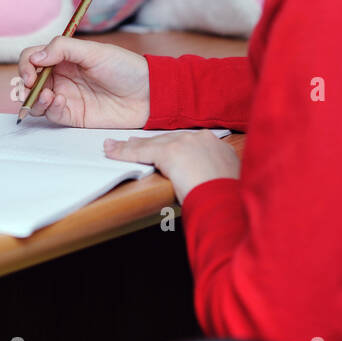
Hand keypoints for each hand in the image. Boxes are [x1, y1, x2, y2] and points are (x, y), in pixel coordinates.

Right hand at [17, 35, 149, 128]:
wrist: (148, 94)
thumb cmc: (126, 68)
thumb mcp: (95, 51)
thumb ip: (63, 48)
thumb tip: (36, 57)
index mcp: (64, 57)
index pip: (33, 58)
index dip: (27, 64)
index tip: (31, 70)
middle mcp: (61, 77)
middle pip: (29, 81)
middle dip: (24, 84)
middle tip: (31, 85)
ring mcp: (66, 96)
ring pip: (36, 100)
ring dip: (33, 98)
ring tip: (46, 95)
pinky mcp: (73, 115)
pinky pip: (51, 114)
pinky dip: (48, 108)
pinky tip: (57, 101)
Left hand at [103, 129, 239, 204]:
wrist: (228, 202)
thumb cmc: (229, 200)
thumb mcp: (224, 182)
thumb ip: (213, 175)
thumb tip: (205, 183)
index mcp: (216, 145)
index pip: (186, 141)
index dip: (170, 145)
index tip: (160, 147)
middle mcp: (202, 138)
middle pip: (168, 139)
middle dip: (149, 143)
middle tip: (132, 143)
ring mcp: (187, 143)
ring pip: (153, 143)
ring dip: (132, 147)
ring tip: (115, 147)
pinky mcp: (171, 153)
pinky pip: (142, 152)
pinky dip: (125, 153)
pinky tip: (112, 151)